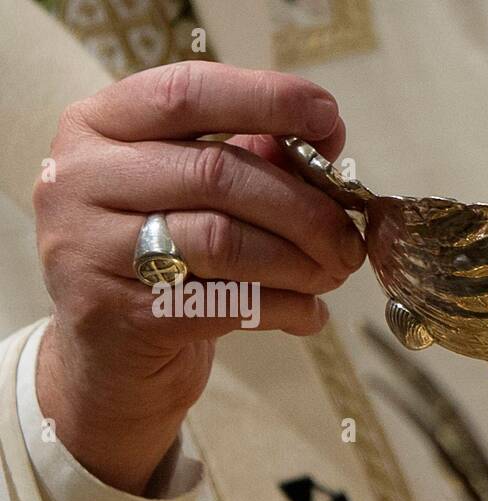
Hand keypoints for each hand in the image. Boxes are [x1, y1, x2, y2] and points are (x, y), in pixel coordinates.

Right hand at [32, 61, 366, 494]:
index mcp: (99, 126)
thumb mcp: (195, 195)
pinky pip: (224, 302)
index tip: (330, 118)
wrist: (110, 360)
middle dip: (302, 206)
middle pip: (217, 173)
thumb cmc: (165, 259)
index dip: (268, 100)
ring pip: (223, 240)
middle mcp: (80, 179)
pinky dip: (285, 307)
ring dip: (299, 261)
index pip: (187, 93)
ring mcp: (89, 249)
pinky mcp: (116, 315)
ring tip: (334, 274)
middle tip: (349, 238)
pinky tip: (309, 313)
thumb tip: (325, 135)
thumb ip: (252, 156)